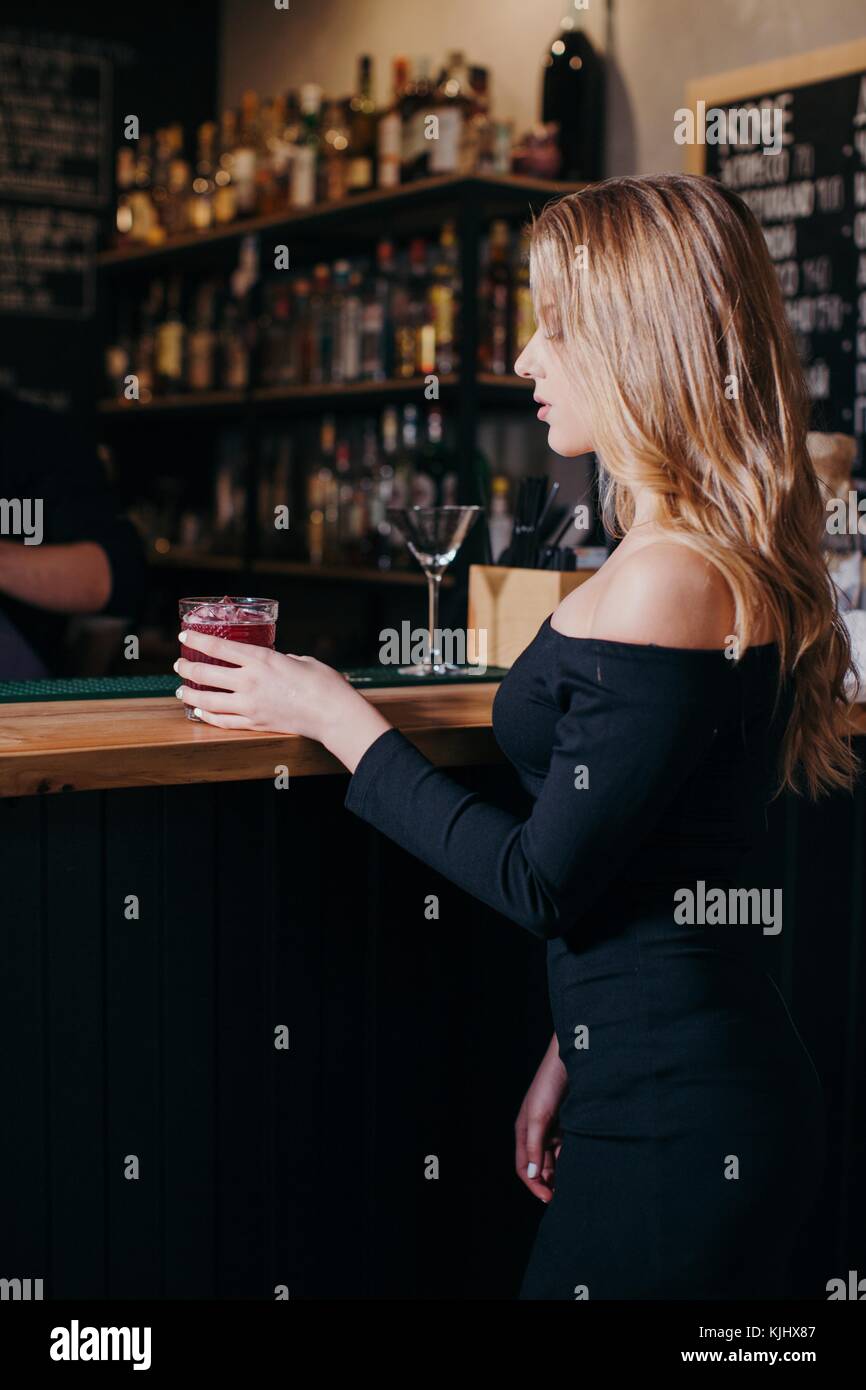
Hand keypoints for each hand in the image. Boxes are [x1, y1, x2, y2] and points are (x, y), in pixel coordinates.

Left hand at [175, 629, 392, 770]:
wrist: (333, 714)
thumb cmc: (324, 683)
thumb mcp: (301, 660)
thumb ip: (281, 659)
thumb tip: (276, 661)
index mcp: (261, 659)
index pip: (218, 646)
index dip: (196, 639)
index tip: (184, 636)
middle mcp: (250, 681)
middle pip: (205, 673)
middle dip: (187, 668)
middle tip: (179, 665)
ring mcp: (250, 705)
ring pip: (208, 701)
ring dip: (190, 695)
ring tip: (182, 692)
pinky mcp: (256, 723)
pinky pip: (224, 721)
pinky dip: (208, 717)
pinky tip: (200, 713)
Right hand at [515, 1034, 566, 1202]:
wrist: (573, 1060)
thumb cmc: (550, 1084)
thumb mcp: (539, 1117)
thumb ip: (534, 1146)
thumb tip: (532, 1175)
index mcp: (523, 1132)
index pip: (523, 1168)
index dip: (533, 1185)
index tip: (548, 1198)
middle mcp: (536, 1133)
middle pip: (539, 1167)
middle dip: (549, 1183)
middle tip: (564, 1197)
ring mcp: (552, 1129)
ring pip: (554, 1160)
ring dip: (561, 1173)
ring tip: (575, 1185)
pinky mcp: (568, 1125)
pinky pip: (568, 1149)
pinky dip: (572, 1159)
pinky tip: (582, 1166)